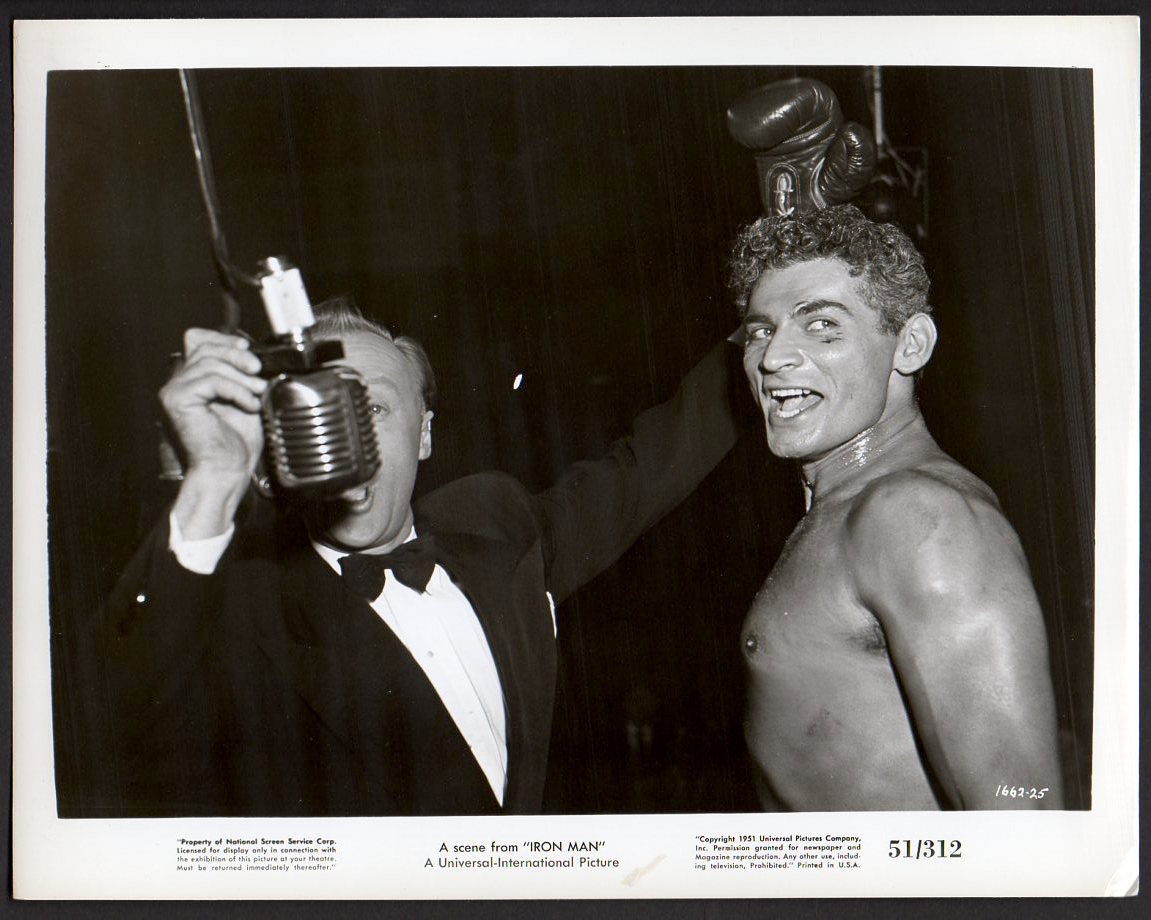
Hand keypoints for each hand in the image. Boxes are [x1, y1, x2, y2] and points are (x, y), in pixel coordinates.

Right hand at [160, 328, 266, 537]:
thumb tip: (250, 352)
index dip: (222, 339)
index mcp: (192, 380)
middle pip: (205, 348)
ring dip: (241, 377)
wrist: (227, 471)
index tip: (246, 347)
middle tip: (258, 371)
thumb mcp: (244, 398)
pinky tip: (248, 406)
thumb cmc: (236, 443)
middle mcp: (178, 383)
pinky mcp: (177, 400)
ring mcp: (174, 390)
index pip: (198, 340)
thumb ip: (240, 374)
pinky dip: (236, 390)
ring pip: (211, 363)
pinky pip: (212, 381)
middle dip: (237, 355)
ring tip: (256, 393)